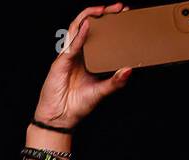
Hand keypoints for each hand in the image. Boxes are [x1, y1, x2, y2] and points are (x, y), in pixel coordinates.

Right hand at [34, 4, 131, 129]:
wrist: (59, 119)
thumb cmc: (76, 106)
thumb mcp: (101, 92)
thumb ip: (115, 82)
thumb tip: (129, 70)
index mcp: (88, 59)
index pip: (100, 35)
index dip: (112, 23)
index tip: (126, 16)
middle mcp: (79, 54)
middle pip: (89, 26)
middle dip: (103, 14)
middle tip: (120, 8)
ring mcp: (69, 56)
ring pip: (77, 29)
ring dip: (89, 16)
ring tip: (103, 10)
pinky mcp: (61, 62)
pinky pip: (72, 45)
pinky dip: (80, 34)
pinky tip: (89, 25)